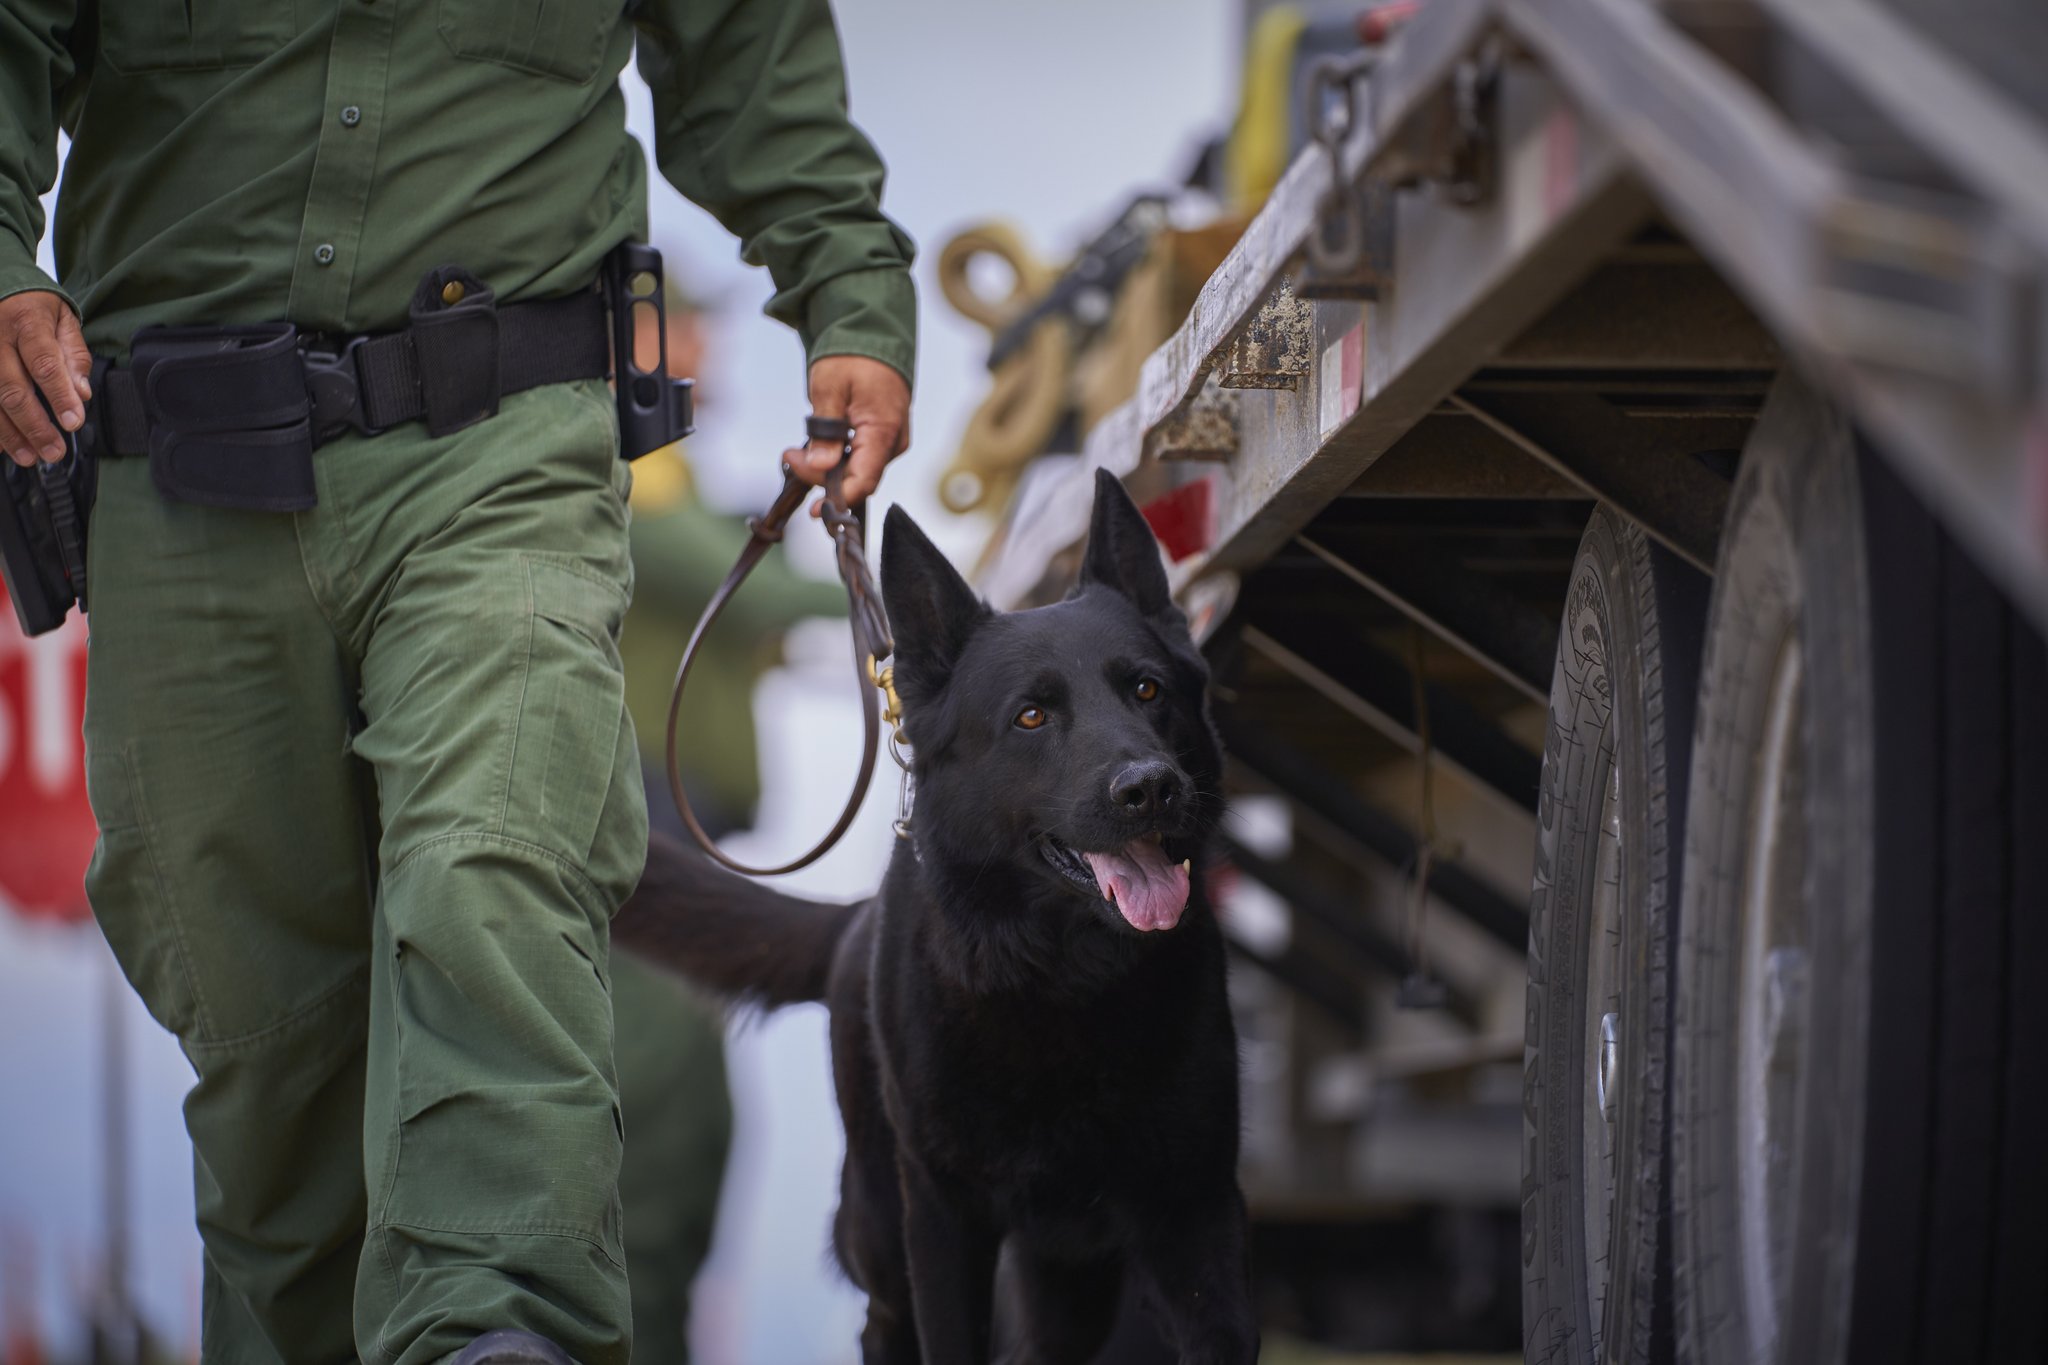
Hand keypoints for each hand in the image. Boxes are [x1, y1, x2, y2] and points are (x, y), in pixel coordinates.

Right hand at [0, 290, 91, 466]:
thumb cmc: (34, 305)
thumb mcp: (63, 319)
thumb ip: (74, 356)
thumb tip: (82, 394)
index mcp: (26, 322)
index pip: (44, 363)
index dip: (59, 395)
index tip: (73, 423)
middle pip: (12, 387)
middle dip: (34, 425)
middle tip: (54, 452)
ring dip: (9, 433)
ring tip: (30, 457)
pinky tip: (2, 446)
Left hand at [786, 354, 909, 512]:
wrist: (872, 334)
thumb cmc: (852, 356)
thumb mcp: (829, 388)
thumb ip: (825, 430)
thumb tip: (820, 465)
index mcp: (883, 430)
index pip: (863, 481)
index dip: (837, 498)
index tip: (811, 506)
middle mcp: (893, 441)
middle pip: (858, 479)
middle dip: (822, 478)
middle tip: (790, 457)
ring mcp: (891, 440)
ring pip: (858, 471)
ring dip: (828, 468)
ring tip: (798, 451)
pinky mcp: (884, 437)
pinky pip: (862, 459)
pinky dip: (838, 458)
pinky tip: (819, 447)